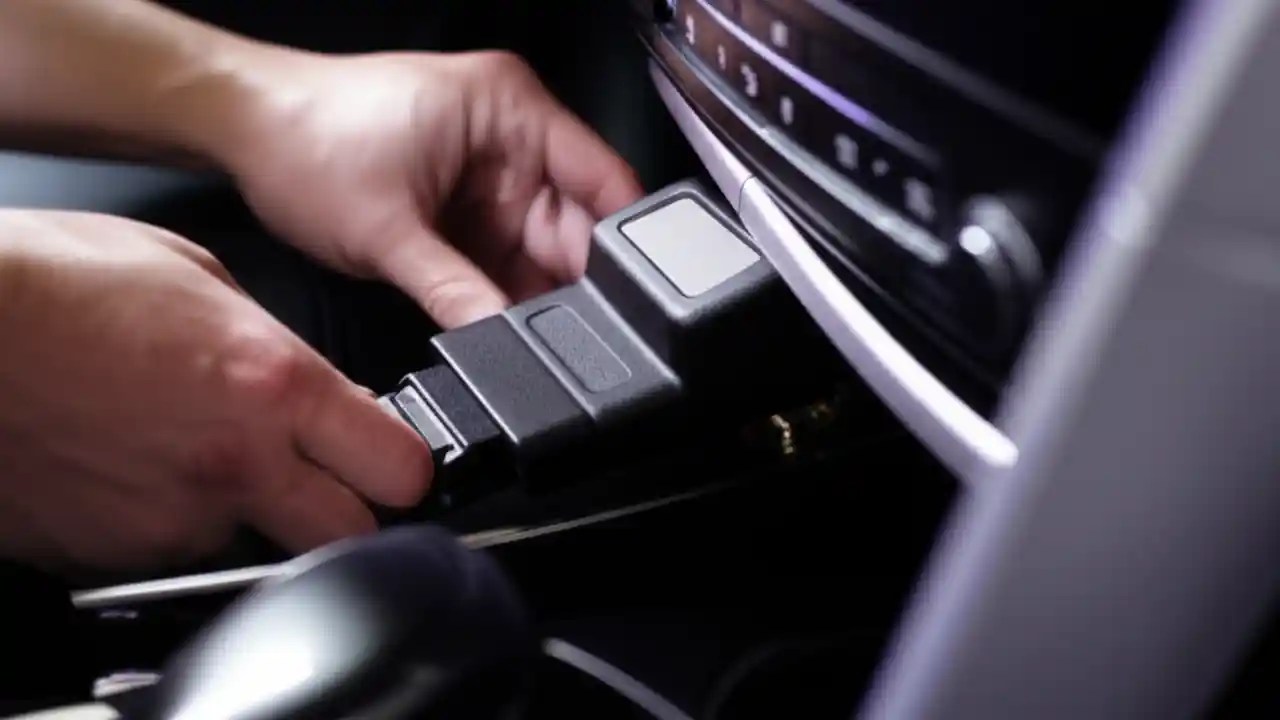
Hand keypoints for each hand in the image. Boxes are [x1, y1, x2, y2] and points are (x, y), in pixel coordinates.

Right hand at [0, 210, 431, 573]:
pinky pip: (176, 549)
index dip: (406, 463)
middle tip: (322, 470)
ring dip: (249, 508)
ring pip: (259, 543)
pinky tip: (139, 463)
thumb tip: (310, 382)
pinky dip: (173, 517)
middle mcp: (235, 464)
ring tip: (190, 444)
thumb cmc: (52, 286)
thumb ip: (272, 342)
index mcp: (273, 384)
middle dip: (350, 505)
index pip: (402, 466)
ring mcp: (173, 519)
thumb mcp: (197, 275)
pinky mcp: (114, 555)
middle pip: (354, 531)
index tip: (393, 453)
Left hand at [225, 49, 643, 327]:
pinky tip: (497, 316)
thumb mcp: (389, 231)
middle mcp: (512, 134)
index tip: (631, 306)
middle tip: (570, 336)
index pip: (603, 179)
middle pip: (576, 221)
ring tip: (527, 331)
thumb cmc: (305, 138)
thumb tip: (505, 342)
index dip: (622, 245)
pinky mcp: (464, 202)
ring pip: (540, 245)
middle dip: (572, 280)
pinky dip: (500, 285)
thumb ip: (456, 292)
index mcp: (511, 109)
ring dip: (532, 288)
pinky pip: (502, 252)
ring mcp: (489, 170)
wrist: (240, 128)